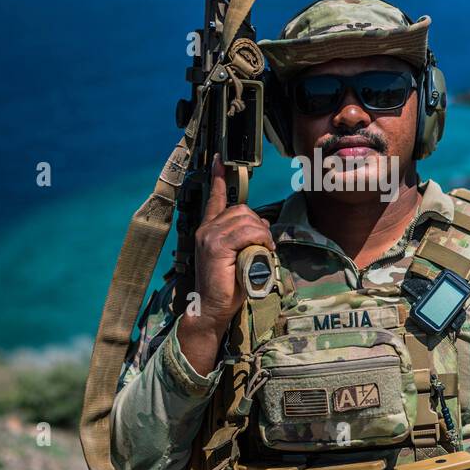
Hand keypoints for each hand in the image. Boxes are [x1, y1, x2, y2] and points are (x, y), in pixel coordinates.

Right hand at [176, 157, 274, 374]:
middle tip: (264, 245)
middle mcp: (206, 230)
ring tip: (263, 251)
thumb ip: (243, 239)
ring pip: (246, 220)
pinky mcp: (216, 247)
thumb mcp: (237, 257)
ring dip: (261, 234)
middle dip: (258, 225)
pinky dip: (259, 240)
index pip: (213, 198)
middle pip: (241, 209)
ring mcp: (209, 237)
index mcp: (208, 230)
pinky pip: (246, 232)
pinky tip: (262, 251)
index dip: (218, 177)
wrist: (211, 308)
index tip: (220, 160)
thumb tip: (261, 227)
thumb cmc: (227, 287)